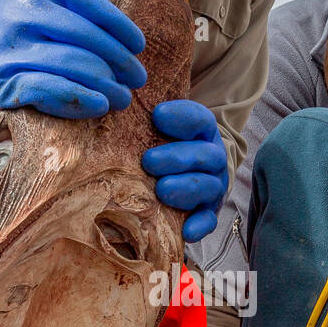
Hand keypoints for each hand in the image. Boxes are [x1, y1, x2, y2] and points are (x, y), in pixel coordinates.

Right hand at [0, 0, 147, 116]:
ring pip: (69, 65)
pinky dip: (77, 100)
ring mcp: (11, 49)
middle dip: (118, 60)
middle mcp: (24, 16)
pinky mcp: (4, 81)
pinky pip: (47, 91)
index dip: (119, 25)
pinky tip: (99, 106)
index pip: (88, 3)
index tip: (139, 45)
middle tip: (139, 77)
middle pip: (83, 37)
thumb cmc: (17, 23)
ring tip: (124, 98)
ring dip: (105, 84)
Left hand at [141, 99, 227, 241]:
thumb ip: (142, 111)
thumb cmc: (159, 143)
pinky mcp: (207, 211)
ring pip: (208, 187)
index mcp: (201, 131)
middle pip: (204, 155)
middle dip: (177, 158)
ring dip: (186, 188)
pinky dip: (200, 225)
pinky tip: (187, 231)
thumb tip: (116, 95)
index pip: (199, 120)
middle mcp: (211, 157)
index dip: (182, 117)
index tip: (157, 115)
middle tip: (148, 161)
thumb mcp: (155, 124)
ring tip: (162, 190)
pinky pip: (209, 219)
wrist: (181, 169)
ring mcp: (211, 185)